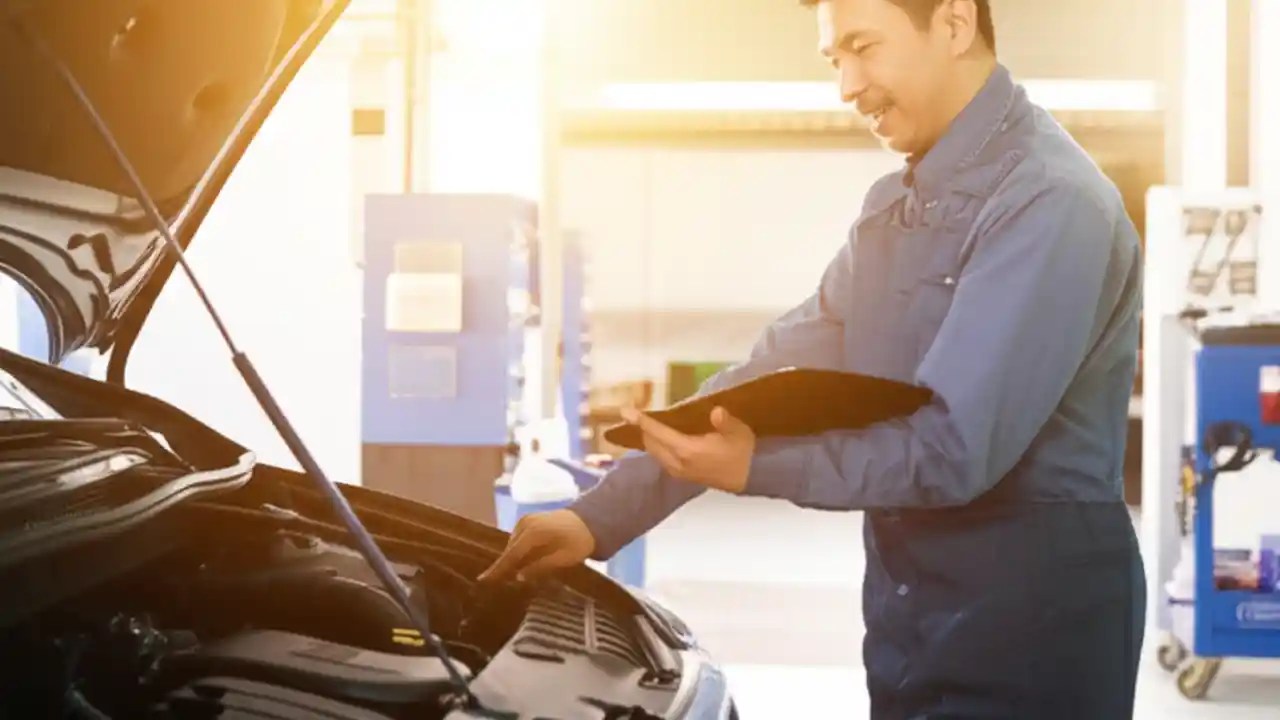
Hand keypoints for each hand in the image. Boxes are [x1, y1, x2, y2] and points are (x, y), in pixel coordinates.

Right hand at [477, 509, 596, 583]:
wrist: (590, 521)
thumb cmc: (580, 542)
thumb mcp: (564, 558)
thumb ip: (541, 567)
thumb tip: (519, 577)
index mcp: (534, 532)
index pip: (511, 555)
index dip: (498, 569)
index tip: (483, 581)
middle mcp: (525, 524)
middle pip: (509, 550)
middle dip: (503, 567)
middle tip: (495, 585)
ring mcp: (526, 520)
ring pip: (513, 546)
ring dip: (511, 560)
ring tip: (507, 578)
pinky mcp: (528, 521)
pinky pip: (518, 540)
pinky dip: (517, 552)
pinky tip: (521, 564)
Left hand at [622, 406, 755, 492]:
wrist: (749, 478)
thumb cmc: (743, 451)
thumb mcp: (738, 432)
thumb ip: (725, 421)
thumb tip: (716, 411)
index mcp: (688, 450)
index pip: (658, 432)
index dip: (641, 420)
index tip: (625, 411)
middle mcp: (678, 462)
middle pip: (651, 442)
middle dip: (643, 428)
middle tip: (637, 414)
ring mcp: (679, 471)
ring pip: (655, 452)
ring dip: (650, 438)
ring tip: (648, 425)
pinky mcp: (683, 476)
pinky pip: (661, 459)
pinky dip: (657, 447)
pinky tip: (661, 440)